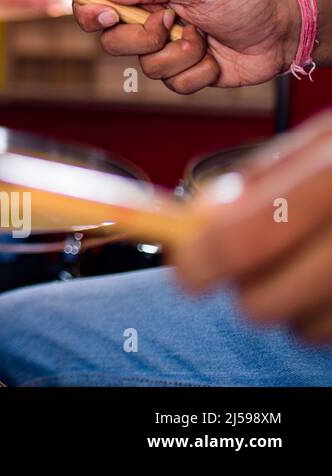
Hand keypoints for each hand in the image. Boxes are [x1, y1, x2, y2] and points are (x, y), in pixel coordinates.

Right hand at [73, 0, 300, 93]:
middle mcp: (148, 28)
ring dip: (183, 53)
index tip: (107, 14)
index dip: (89, 14)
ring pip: (147, 68)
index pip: (96, 7)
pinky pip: (175, 84)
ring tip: (205, 37)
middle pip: (112, 44)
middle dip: (145, 38)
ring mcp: (165, 54)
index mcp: (143, 0)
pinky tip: (215, 58)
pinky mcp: (184, 77)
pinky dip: (200, 71)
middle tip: (173, 22)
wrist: (276, 31)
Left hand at [175, 114, 331, 341]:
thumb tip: (202, 214)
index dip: (202, 260)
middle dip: (247, 292)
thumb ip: (268, 176)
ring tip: (312, 266)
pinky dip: (331, 316)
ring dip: (294, 309)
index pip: (247, 238)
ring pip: (306, 329)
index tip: (187, 271)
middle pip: (267, 301)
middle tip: (251, 271)